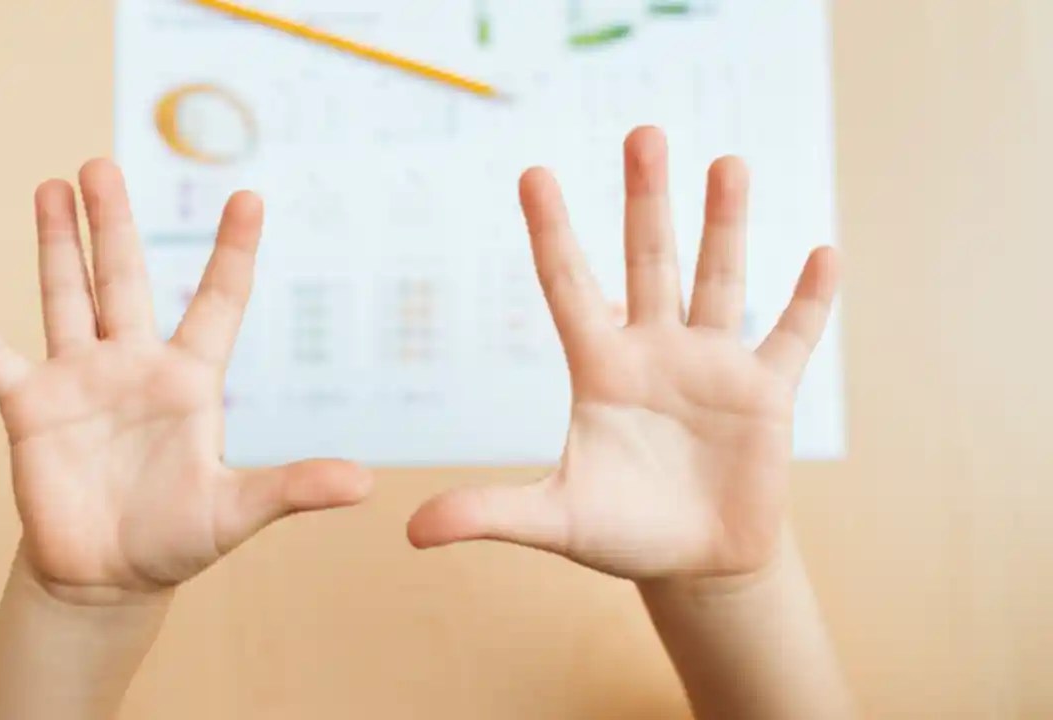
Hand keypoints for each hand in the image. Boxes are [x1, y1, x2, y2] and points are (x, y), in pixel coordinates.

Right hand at [0, 160, 370, 603]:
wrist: (109, 577)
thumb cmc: (179, 539)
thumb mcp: (238, 512)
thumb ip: (292, 488)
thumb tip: (366, 484)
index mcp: (190, 380)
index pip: (219, 302)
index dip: (234, 252)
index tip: (251, 197)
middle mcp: (133, 365)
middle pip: (125, 279)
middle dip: (114, 224)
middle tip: (101, 165)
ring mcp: (79, 381)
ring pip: (66, 298)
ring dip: (56, 245)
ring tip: (52, 186)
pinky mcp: (30, 410)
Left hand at [407, 127, 837, 580]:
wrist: (695, 563)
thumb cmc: (622, 534)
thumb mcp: (554, 521)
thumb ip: (489, 514)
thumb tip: (411, 531)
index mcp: (599, 369)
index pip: (568, 286)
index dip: (551, 232)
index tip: (532, 173)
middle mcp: (653, 351)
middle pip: (648, 261)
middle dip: (645, 200)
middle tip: (643, 133)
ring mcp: (711, 366)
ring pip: (719, 279)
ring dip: (724, 224)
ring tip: (727, 163)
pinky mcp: (763, 395)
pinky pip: (789, 338)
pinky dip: (808, 302)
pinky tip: (823, 254)